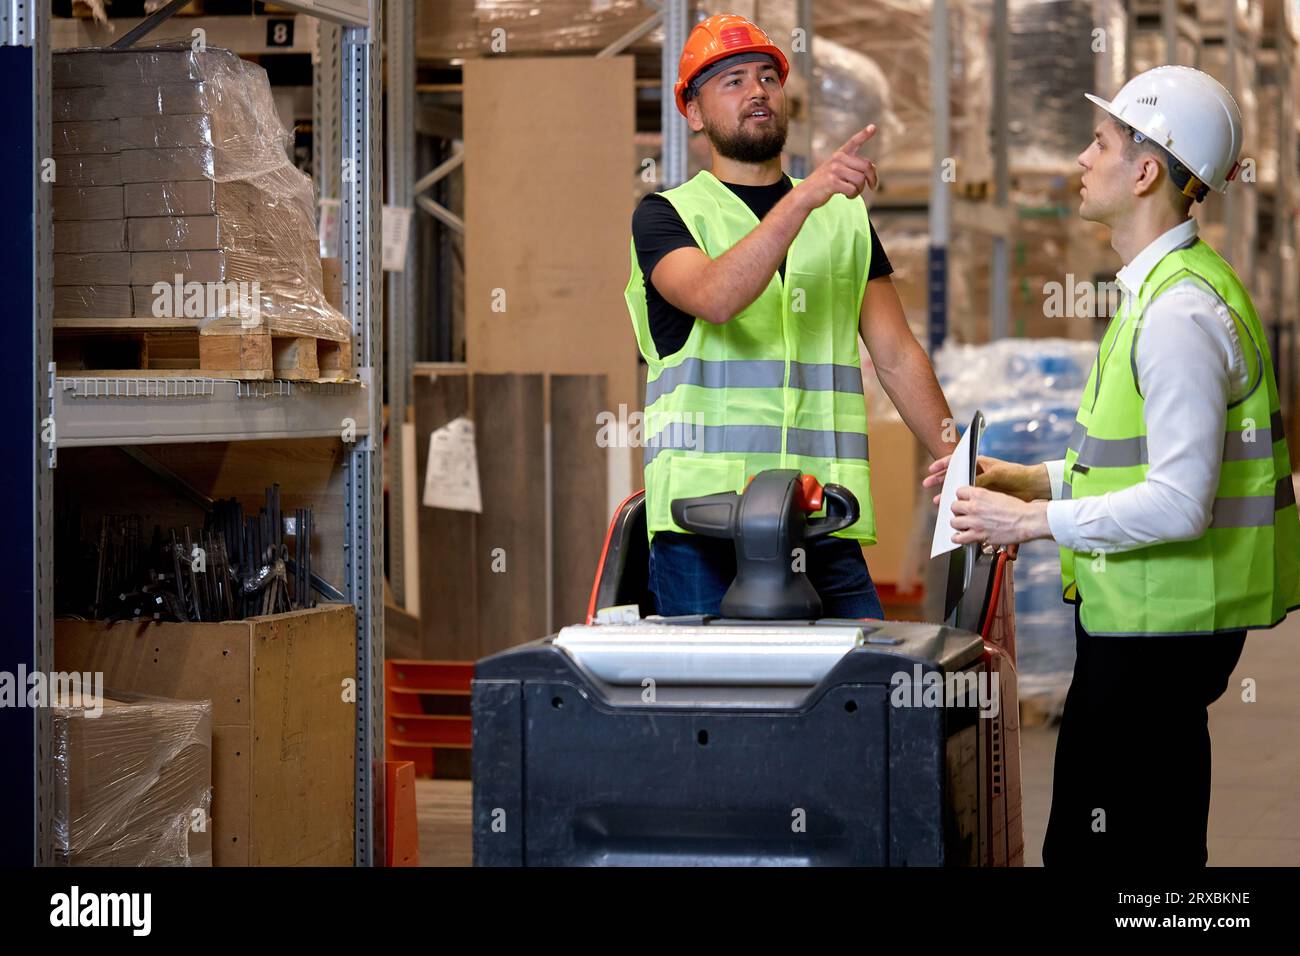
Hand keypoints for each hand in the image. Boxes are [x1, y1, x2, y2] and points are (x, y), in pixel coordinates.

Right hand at [794, 124, 877, 210]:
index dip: (864, 134)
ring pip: (860, 180)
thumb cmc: (824, 183)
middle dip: (872, 178)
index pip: (854, 142)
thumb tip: (873, 168)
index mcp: (840, 154)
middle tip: (873, 187)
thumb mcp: (837, 170)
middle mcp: (838, 158)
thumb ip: (853, 167)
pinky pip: (852, 189)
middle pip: (866, 166)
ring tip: (852, 192)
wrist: (805, 194)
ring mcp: (834, 169)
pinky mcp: (832, 182)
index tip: (873, 127)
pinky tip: (847, 196)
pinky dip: (853, 195)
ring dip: (860, 190)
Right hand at [922, 455, 1044, 505]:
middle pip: (954, 476)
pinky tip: (954, 510)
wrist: (1031, 485)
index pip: (956, 461)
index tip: (931, 469)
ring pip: (959, 490)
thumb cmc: (1014, 474)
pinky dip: (960, 504)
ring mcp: (980, 485)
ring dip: (947, 495)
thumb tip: (966, 489)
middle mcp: (977, 473)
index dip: (942, 465)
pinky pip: (969, 501)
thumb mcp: (996, 475)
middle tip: (927, 484)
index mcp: (979, 463)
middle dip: (940, 480)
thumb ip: (980, 481)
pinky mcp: (985, 497)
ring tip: (937, 501)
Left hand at [950, 486, 1051, 546]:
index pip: (959, 492)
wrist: (1028, 521)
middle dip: (958, 510)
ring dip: (958, 524)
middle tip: (963, 514)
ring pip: (953, 522)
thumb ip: (983, 498)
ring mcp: (975, 522)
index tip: (964, 501)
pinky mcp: (978, 535)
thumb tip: (976, 502)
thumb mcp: (997, 496)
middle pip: (954, 507)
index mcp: (980, 494)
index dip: (962, 497)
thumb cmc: (1018, 509)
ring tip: (963, 525)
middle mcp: (975, 507)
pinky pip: (959, 538)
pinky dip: (958, 538)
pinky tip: (961, 537)